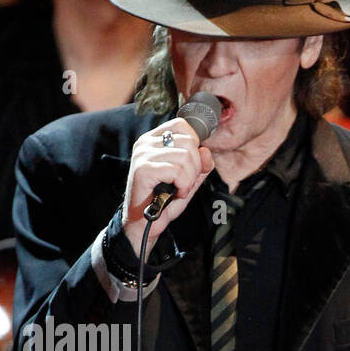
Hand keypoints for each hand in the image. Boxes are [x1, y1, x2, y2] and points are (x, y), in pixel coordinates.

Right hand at [122, 117, 214, 252]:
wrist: (145, 224)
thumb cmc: (164, 200)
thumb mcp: (188, 180)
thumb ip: (201, 166)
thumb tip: (206, 151)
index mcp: (155, 139)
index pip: (183, 126)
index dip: (195, 147)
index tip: (190, 167)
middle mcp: (146, 142)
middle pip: (189, 141)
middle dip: (195, 167)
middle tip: (185, 183)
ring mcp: (143, 154)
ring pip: (186, 156)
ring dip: (189, 179)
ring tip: (179, 189)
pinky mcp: (143, 169)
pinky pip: (176, 170)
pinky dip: (183, 185)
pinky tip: (175, 193)